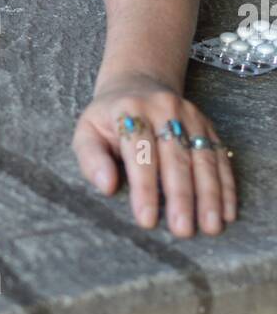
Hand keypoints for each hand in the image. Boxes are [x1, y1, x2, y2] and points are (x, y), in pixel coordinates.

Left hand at [73, 72, 235, 237]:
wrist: (137, 83)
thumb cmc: (108, 119)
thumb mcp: (86, 132)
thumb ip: (91, 159)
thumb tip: (106, 187)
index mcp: (130, 111)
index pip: (139, 153)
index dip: (144, 188)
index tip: (147, 219)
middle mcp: (164, 110)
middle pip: (175, 158)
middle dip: (180, 196)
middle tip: (182, 230)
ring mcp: (190, 116)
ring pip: (203, 158)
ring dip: (209, 195)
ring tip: (210, 226)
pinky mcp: (207, 125)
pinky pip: (219, 157)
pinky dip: (226, 186)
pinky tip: (227, 212)